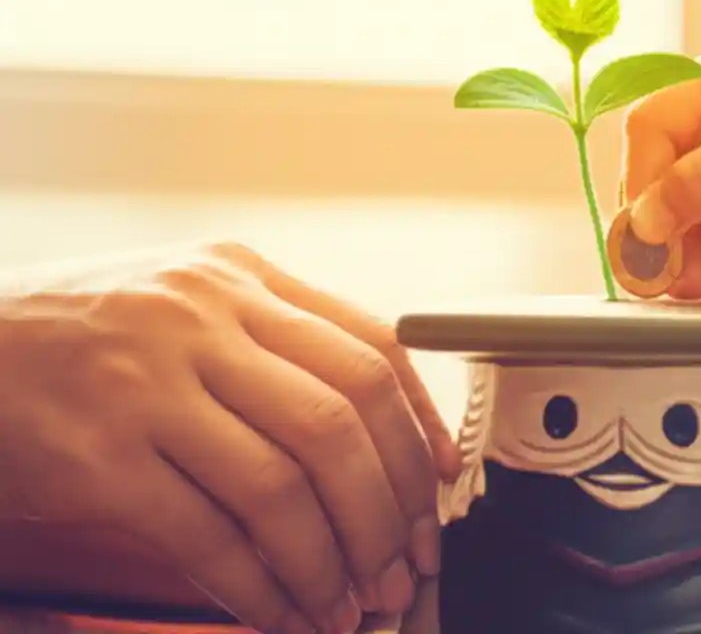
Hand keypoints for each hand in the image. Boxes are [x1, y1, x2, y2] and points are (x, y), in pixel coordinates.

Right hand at [0, 242, 459, 633]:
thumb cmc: (82, 334)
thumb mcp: (187, 302)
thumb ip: (276, 340)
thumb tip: (377, 428)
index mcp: (239, 277)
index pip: (372, 349)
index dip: (420, 427)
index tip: (441, 484)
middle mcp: (203, 318)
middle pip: (342, 421)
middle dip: (387, 510)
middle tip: (402, 566)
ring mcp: (149, 383)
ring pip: (283, 484)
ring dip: (330, 561)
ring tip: (348, 605)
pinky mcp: (100, 455)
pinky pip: (209, 535)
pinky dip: (260, 587)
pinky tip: (282, 614)